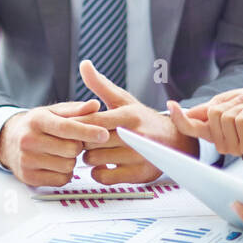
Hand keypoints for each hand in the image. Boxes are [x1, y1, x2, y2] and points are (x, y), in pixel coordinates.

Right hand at [0, 100, 108, 186]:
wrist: (9, 141)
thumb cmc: (37, 125)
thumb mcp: (54, 112)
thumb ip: (76, 110)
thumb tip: (95, 105)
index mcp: (36, 120)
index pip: (66, 127)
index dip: (87, 131)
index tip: (104, 134)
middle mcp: (28, 140)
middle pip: (71, 149)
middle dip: (78, 146)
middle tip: (72, 142)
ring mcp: (27, 160)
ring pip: (67, 166)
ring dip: (72, 161)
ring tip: (62, 152)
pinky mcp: (29, 177)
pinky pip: (61, 180)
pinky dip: (64, 173)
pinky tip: (56, 163)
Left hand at [74, 60, 196, 184]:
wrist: (174, 141)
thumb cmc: (143, 119)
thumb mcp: (123, 100)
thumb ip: (100, 84)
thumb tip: (84, 64)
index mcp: (128, 115)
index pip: (93, 120)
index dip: (78, 124)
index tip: (68, 125)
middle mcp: (134, 135)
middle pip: (91, 141)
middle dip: (83, 141)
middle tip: (84, 139)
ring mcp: (137, 156)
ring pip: (95, 160)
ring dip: (90, 157)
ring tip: (95, 150)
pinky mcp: (138, 175)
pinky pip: (103, 177)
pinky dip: (99, 172)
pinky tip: (104, 164)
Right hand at [168, 87, 242, 156]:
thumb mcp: (224, 102)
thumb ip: (205, 110)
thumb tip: (185, 113)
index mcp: (211, 131)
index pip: (190, 127)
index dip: (179, 117)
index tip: (170, 104)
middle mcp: (219, 142)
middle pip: (211, 114)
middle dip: (227, 102)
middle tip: (240, 102)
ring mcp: (233, 146)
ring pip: (225, 117)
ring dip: (240, 106)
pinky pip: (239, 120)